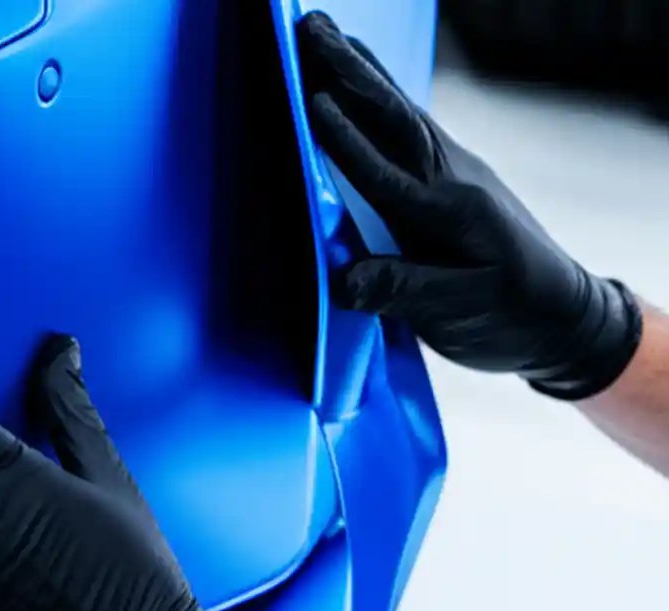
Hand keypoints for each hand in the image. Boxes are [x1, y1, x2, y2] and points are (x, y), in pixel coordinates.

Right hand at [297, 11, 641, 399]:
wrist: (562, 318)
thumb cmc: (509, 320)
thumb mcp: (456, 315)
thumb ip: (401, 292)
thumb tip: (342, 280)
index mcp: (448, 215)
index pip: (387, 171)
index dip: (347, 142)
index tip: (312, 102)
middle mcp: (450, 180)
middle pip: (393, 117)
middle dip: (349, 71)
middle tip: (309, 28)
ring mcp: (452, 172)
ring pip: (399, 111)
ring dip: (361, 70)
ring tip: (325, 34)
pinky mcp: (449, 178)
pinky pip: (406, 125)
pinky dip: (378, 94)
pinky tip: (362, 78)